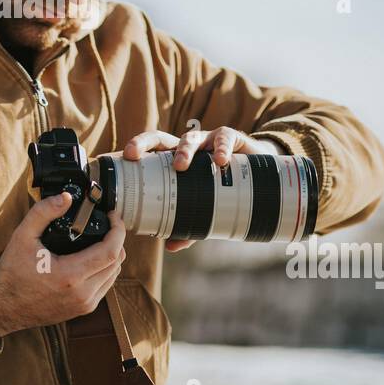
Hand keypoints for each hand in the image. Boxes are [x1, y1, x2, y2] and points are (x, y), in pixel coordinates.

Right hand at [0, 192, 126, 338]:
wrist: (2, 307)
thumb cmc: (11, 273)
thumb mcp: (22, 237)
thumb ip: (43, 213)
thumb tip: (66, 197)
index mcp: (70, 276)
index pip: (111, 251)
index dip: (118, 230)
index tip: (112, 217)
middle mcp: (82, 294)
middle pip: (117, 263)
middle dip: (117, 240)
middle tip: (107, 224)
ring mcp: (84, 305)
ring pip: (114, 275)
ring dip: (113, 255)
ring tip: (102, 238)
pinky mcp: (82, 310)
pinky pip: (105, 286)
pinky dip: (105, 270)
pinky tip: (94, 258)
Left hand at [122, 127, 282, 251]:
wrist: (262, 177)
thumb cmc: (223, 189)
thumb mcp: (204, 206)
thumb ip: (188, 224)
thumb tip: (171, 247)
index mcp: (174, 160)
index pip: (149, 150)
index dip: (134, 151)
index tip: (122, 159)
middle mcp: (188, 148)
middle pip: (160, 137)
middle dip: (144, 142)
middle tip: (135, 155)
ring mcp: (209, 141)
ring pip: (191, 137)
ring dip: (183, 150)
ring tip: (181, 165)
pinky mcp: (233, 139)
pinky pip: (225, 138)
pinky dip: (222, 148)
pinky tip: (221, 160)